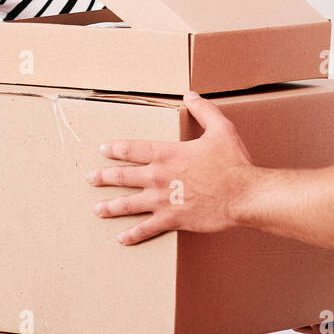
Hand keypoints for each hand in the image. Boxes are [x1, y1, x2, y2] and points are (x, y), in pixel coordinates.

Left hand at [86, 91, 256, 243]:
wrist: (243, 194)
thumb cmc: (233, 162)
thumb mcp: (220, 129)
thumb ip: (204, 110)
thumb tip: (190, 95)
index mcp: (168, 154)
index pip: (133, 149)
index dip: (116, 149)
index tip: (103, 149)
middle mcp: (159, 177)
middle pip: (123, 177)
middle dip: (104, 177)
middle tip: (91, 178)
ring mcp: (162, 201)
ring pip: (128, 204)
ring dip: (110, 207)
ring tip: (97, 209)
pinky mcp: (172, 220)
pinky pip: (146, 229)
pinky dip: (132, 235)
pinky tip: (121, 238)